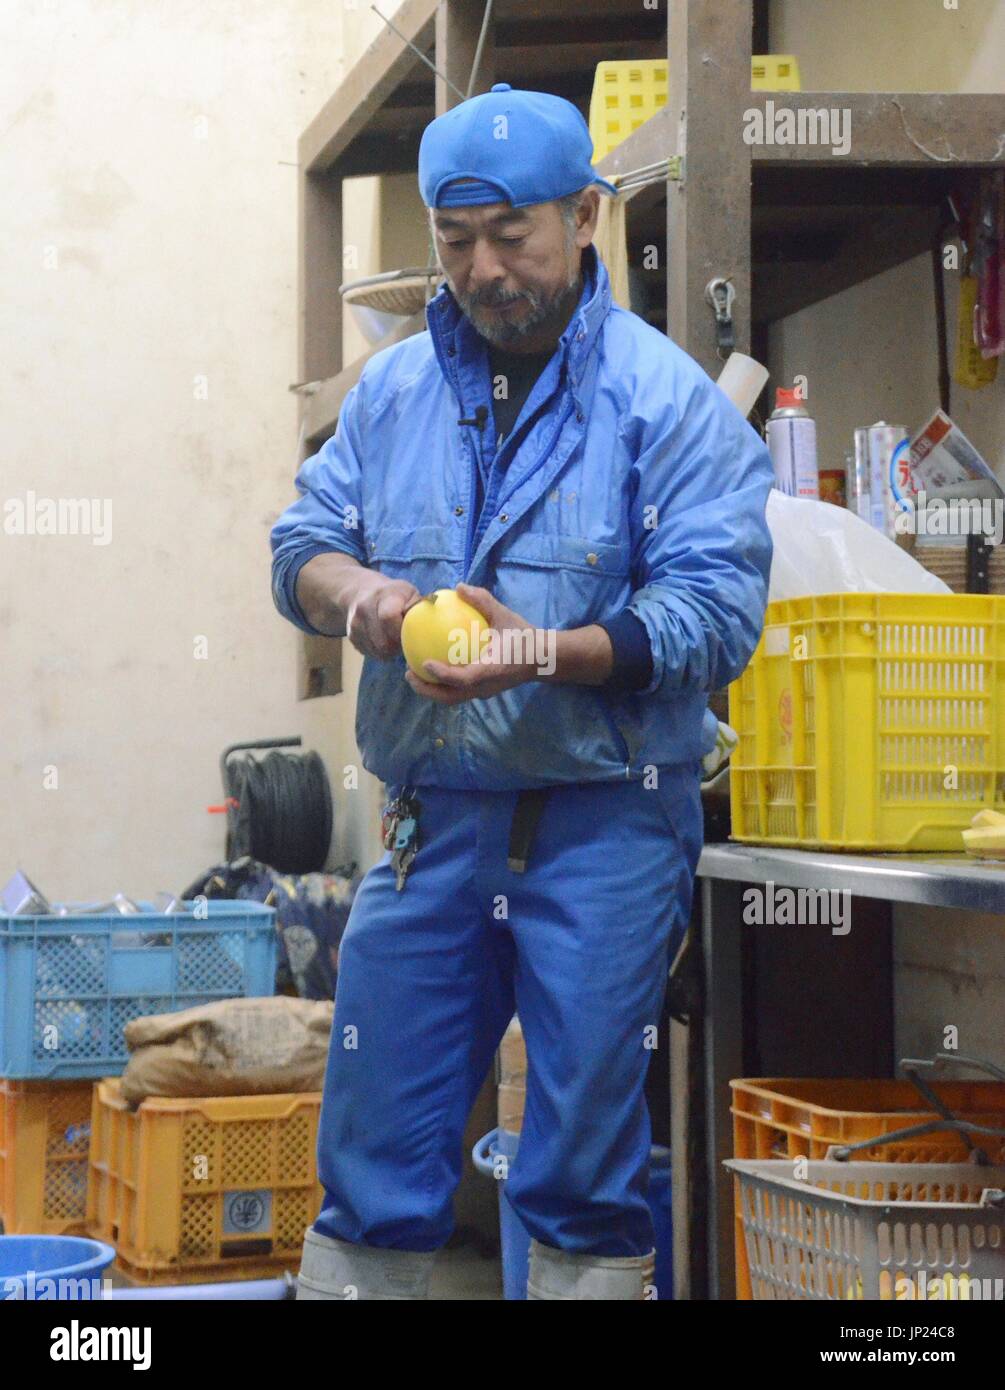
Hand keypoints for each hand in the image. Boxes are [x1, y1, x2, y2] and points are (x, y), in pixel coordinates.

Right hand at [346, 575, 420, 658]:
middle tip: (406, 642)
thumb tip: (439, 622)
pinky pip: (369, 653)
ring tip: (395, 640)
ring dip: (390, 652)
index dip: (401, 631)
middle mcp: (364, 609)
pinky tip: (385, 641)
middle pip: (383, 642)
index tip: (410, 634)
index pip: (389, 617)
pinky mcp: (351, 636)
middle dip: (398, 647)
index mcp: (383, 596)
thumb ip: (421, 607)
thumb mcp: (409, 593)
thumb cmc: (393, 594)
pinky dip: (380, 652)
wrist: (359, 590)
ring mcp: (355, 624)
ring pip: (377, 651)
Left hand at [405, 583, 545, 704]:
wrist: (543, 658)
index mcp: (493, 669)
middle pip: (452, 696)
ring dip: (432, 690)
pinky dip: (442, 686)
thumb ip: (483, 601)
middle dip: (427, 689)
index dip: (444, 674)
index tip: (425, 663)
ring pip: (453, 698)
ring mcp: (485, 692)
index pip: (465, 678)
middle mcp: (487, 686)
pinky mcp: (484, 691)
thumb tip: (459, 587)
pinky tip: (431, 669)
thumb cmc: (524, 636)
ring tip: (414, 675)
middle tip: (408, 673)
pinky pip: (458, 692)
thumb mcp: (505, 615)